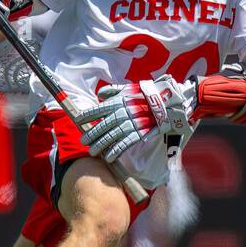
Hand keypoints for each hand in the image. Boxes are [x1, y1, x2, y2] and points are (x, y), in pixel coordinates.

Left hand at [78, 75, 193, 163]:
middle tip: (83, 141)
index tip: (78, 120)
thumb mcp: (130, 89)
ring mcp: (130, 123)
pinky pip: (124, 144)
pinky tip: (108, 157)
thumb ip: (114, 91)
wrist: (168, 102)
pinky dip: (115, 151)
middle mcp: (122, 113)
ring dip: (101, 144)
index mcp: (119, 101)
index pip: (98, 109)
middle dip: (92, 134)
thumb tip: (100, 94)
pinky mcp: (139, 133)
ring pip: (111, 136)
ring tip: (92, 151)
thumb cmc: (147, 95)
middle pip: (103, 125)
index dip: (87, 115)